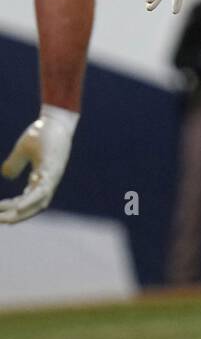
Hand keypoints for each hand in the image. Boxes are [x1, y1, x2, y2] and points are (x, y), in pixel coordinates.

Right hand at [0, 106, 78, 223]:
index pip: (26, 200)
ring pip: (38, 204)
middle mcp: (48, 182)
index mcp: (41, 179)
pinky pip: (42, 191)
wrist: (56, 118)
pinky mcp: (53, 171)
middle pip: (32, 207)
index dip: (11, 207)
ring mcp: (52, 177)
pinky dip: (30, 201)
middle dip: (15, 216)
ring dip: (21, 213)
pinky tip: (19, 208)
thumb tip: (7, 175)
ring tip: (4, 220)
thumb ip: (15, 164)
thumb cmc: (42, 133)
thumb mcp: (23, 150)